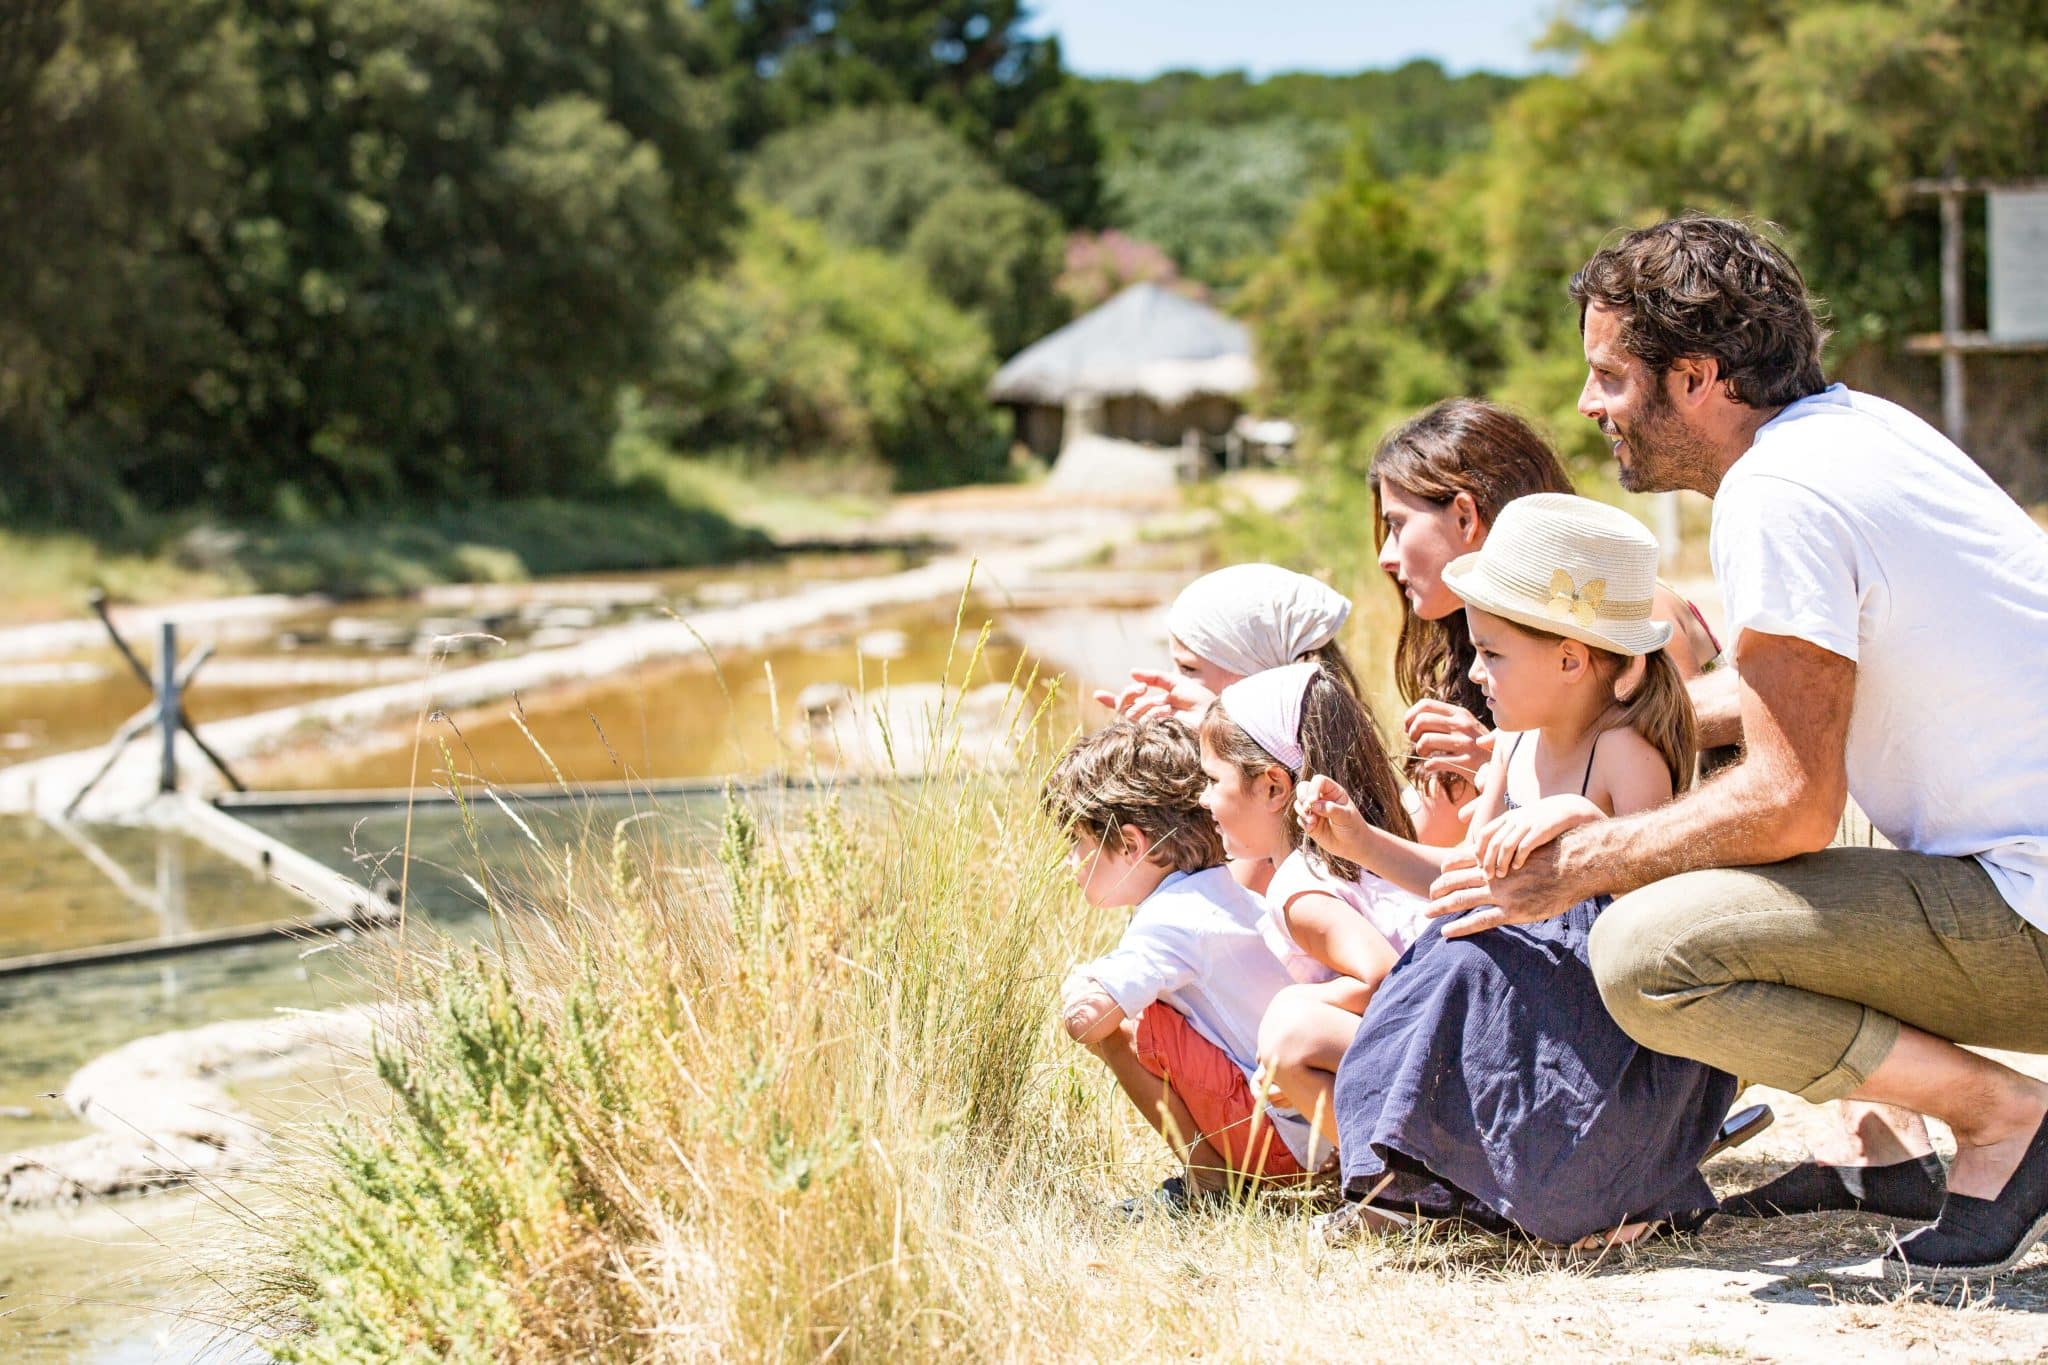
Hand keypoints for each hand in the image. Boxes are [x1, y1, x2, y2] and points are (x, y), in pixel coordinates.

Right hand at [1091, 668, 1215, 723]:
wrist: (1211, 714)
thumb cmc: (1198, 700)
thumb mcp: (1175, 683)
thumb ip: (1153, 677)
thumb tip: (1131, 672)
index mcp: (1153, 704)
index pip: (1127, 704)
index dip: (1111, 700)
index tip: (1097, 694)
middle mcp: (1149, 717)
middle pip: (1122, 708)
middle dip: (1126, 695)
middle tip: (1140, 688)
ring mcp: (1151, 728)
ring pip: (1129, 715)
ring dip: (1146, 705)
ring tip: (1165, 704)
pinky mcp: (1154, 737)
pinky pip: (1141, 722)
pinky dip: (1153, 713)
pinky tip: (1167, 712)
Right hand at [1294, 773, 1363, 850]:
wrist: (1352, 845)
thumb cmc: (1353, 827)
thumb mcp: (1345, 816)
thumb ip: (1330, 809)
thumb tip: (1313, 805)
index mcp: (1333, 791)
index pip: (1319, 781)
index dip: (1313, 788)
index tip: (1312, 801)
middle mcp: (1322, 798)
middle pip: (1304, 787)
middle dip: (1302, 797)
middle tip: (1307, 808)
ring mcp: (1314, 810)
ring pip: (1299, 803)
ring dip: (1302, 811)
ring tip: (1312, 822)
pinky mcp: (1309, 821)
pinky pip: (1299, 818)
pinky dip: (1303, 822)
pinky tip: (1312, 828)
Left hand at [1403, 700, 1492, 786]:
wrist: (1501, 764)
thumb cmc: (1477, 746)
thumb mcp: (1464, 725)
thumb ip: (1444, 720)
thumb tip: (1412, 720)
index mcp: (1460, 713)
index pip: (1426, 704)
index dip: (1410, 715)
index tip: (1407, 727)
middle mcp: (1462, 725)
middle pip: (1422, 721)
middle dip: (1412, 733)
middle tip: (1415, 742)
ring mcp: (1465, 743)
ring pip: (1426, 741)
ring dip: (1419, 750)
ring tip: (1424, 754)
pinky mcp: (1466, 762)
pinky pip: (1435, 762)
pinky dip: (1428, 766)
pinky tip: (1432, 766)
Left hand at [1425, 841, 1582, 937]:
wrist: (1576, 864)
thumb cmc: (1558, 855)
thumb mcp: (1529, 846)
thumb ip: (1515, 852)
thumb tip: (1514, 853)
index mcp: (1498, 858)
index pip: (1462, 861)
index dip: (1447, 869)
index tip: (1438, 875)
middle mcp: (1494, 875)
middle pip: (1456, 881)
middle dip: (1438, 889)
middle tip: (1428, 896)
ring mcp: (1502, 894)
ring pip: (1461, 900)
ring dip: (1441, 907)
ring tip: (1427, 913)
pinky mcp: (1513, 912)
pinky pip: (1480, 921)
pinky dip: (1460, 926)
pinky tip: (1446, 931)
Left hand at [1470, 796, 1601, 878]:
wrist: (1567, 809)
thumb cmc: (1541, 820)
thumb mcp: (1521, 821)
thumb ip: (1507, 832)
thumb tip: (1492, 853)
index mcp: (1507, 818)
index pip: (1484, 834)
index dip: (1479, 850)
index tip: (1479, 865)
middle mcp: (1514, 820)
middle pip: (1493, 842)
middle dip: (1487, 861)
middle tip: (1487, 876)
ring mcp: (1527, 824)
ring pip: (1506, 846)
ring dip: (1501, 863)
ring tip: (1500, 875)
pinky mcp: (1540, 830)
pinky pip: (1524, 847)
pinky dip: (1518, 859)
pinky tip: (1517, 868)